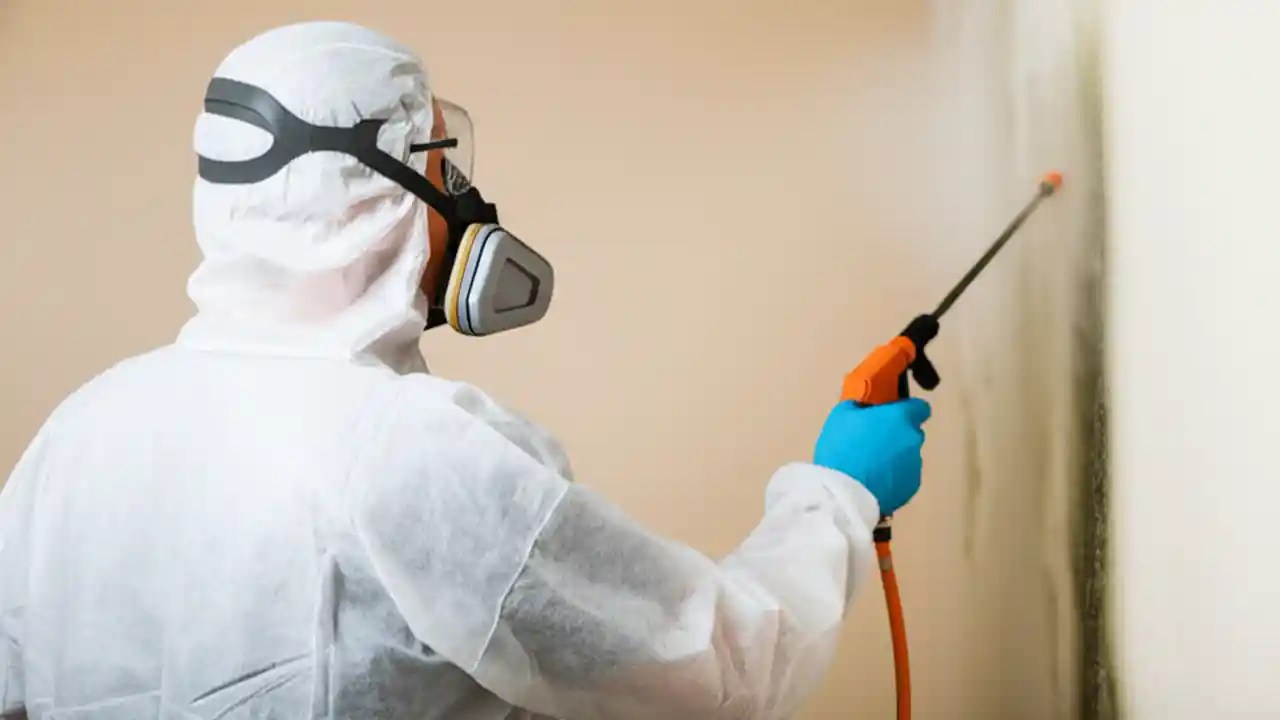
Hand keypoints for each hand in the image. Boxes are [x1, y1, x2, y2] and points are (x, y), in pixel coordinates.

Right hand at [813, 399, 931, 515]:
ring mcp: (915, 465)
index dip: (907, 410)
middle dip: (896, 435)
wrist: (844, 493)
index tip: (893, 415)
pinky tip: (874, 481)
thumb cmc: (842, 448)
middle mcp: (913, 439)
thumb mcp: (841, 416)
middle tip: (873, 442)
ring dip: (895, 457)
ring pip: (908, 456)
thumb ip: (859, 406)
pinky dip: (894, 477)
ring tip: (870, 466)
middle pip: (911, 432)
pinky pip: (905, 476)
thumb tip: (863, 408)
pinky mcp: (911, 487)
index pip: (920, 407)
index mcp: (899, 417)